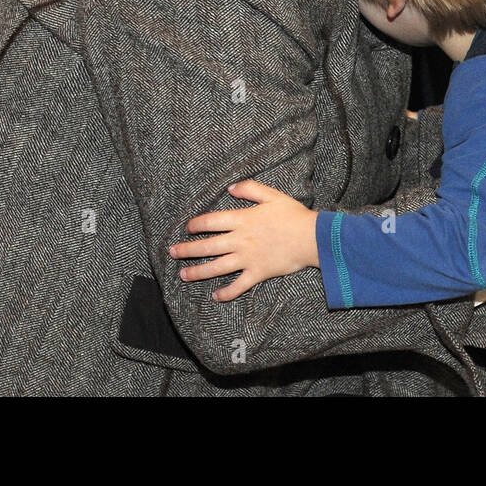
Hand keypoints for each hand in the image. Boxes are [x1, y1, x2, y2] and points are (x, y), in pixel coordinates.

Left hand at [169, 179, 317, 301]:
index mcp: (242, 219)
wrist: (312, 238)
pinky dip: (226, 293)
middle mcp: (240, 240)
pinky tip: (216, 296)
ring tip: (183, 275)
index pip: (210, 222)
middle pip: (207, 246)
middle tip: (172, 252)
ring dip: (197, 272)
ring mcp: (247, 259)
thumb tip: (230, 188)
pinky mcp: (257, 273)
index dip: (196, 225)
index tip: (188, 228)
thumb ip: (250, 189)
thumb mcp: (272, 195)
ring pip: (216, 267)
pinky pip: (238, 286)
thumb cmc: (294, 215)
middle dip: (187, 250)